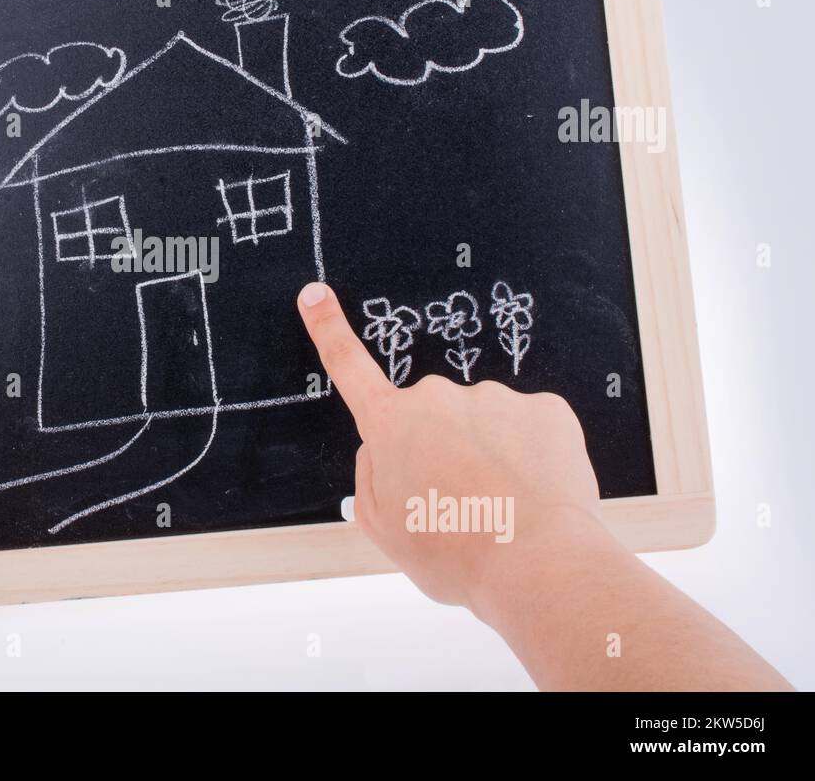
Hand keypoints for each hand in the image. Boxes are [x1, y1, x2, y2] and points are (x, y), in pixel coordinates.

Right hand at [297, 282, 603, 609]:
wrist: (536, 564)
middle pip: (431, 418)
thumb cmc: (456, 553)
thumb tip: (383, 451)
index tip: (315, 294)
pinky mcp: (545, 408)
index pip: (349, 367)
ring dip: (490, 457)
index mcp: (391, 426)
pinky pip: (529, 429)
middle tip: (458, 505)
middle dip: (441, 449)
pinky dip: (530, 458)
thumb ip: (370, 477)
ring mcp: (494, 397)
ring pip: (484, 425)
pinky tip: (532, 494)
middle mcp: (438, 397)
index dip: (328, 328)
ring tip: (500, 509)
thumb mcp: (384, 528)